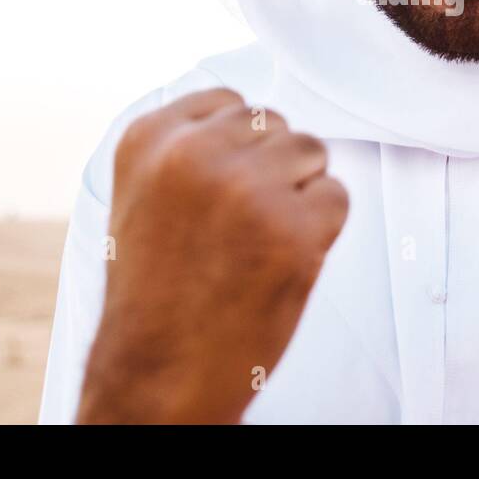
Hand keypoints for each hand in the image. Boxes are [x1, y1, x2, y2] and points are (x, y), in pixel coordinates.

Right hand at [77, 88, 347, 422]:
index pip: (228, 103)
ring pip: (311, 151)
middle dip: (272, 167)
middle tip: (245, 224)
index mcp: (150, 139)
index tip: (223, 189)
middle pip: (274, 124)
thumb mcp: (141, 197)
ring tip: (262, 240)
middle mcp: (195, 154)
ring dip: (299, 191)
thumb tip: (249, 119)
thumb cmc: (155, 292)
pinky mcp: (294, 228)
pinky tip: (282, 260)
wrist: (159, 374)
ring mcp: (247, 189)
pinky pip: (336, 196)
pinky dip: (321, 227)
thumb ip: (185, 150)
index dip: (238, 148)